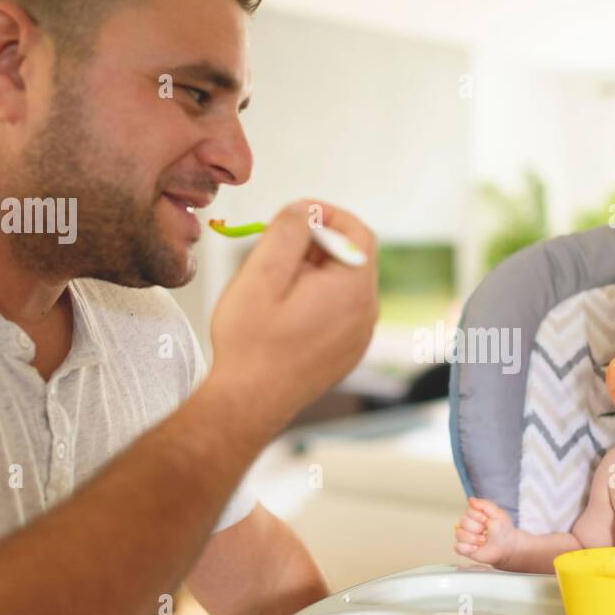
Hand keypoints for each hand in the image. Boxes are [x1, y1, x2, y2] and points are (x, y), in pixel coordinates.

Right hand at [207, 199, 377, 433]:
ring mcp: (359, 337)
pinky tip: (281, 313)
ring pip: (343, 284)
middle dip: (315, 243)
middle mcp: (366, 313)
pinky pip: (339, 311)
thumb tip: (306, 209)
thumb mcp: (262, 273)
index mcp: (353, 290)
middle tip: (272, 247)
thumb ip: (289, 230)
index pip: (358, 232)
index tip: (293, 215)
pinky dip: (315, 298)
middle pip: (351, 257)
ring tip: (272, 283)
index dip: (327, 215)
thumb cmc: (250, 343)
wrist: (247, 405)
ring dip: (313, 272)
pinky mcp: (346, 353)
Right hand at [454, 497, 518, 568]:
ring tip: (483, 541)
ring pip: (459, 534)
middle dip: (477, 528)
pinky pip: (457, 547)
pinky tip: (476, 548)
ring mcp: (465, 536)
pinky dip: (467, 548)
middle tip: (486, 532)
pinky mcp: (464, 548)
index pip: (468, 511)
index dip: (479, 517)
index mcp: (475, 515)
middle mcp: (468, 524)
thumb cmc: (503, 530)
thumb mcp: (497, 514)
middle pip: (463, 522)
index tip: (488, 521)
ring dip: (474, 539)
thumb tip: (470, 499)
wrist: (506, 547)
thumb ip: (484, 505)